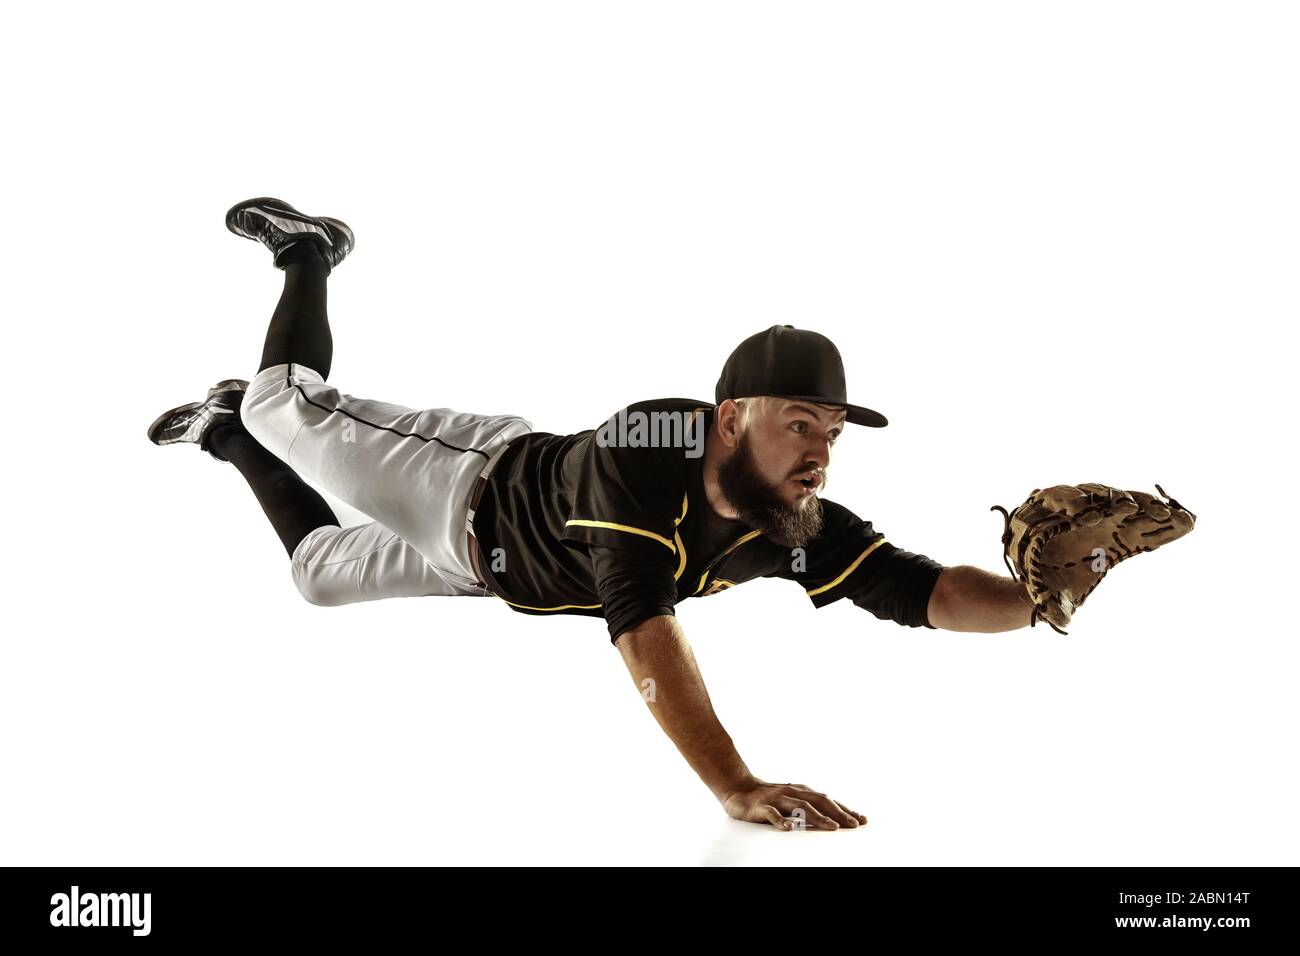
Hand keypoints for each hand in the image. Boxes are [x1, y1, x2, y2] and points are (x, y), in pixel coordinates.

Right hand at [719, 775, 866, 829]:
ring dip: (817, 817)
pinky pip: (771, 814)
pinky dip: (781, 820)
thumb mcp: (792, 801)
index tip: (862, 820)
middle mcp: (792, 792)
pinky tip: (789, 828)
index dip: (845, 809)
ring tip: (831, 827)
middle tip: (853, 825)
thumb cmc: (768, 798)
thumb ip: (809, 807)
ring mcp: (777, 798)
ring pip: (800, 807)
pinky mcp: (760, 807)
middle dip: (838, 813)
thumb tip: (834, 818)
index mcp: (802, 791)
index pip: (828, 800)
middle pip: (819, 801)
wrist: (737, 788)